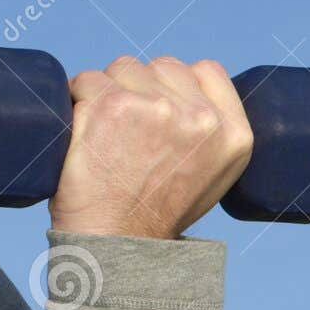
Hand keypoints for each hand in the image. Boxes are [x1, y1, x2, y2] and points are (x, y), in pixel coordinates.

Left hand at [49, 56, 253, 239]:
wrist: (113, 242)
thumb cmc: (152, 213)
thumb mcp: (210, 175)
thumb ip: (209, 132)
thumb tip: (186, 94)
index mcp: (233, 134)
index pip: (206, 71)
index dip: (174, 84)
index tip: (155, 106)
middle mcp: (199, 117)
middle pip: (159, 67)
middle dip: (138, 87)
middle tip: (123, 128)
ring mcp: (154, 107)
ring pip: (122, 68)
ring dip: (106, 90)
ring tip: (102, 131)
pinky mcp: (109, 106)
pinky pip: (86, 81)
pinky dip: (76, 99)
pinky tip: (80, 129)